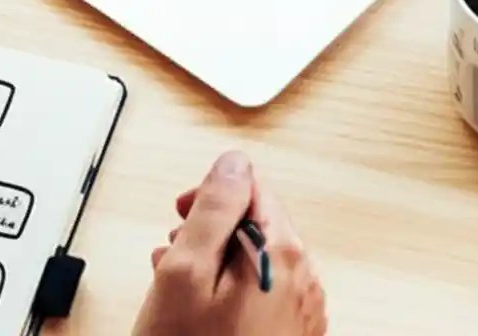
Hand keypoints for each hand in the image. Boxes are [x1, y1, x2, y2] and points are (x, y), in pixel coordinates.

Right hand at [132, 151, 327, 335]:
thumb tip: (232, 163)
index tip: (180, 214)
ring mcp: (302, 313)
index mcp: (282, 253)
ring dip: (216, 263)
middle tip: (173, 256)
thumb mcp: (185, 272)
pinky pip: (263, 295)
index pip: (251, 186)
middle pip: (256, 224)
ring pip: (257, 261)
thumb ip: (212, 210)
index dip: (210, 194)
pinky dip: (231, 292)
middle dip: (210, 232)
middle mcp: (304, 280)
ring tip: (179, 289)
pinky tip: (201, 313)